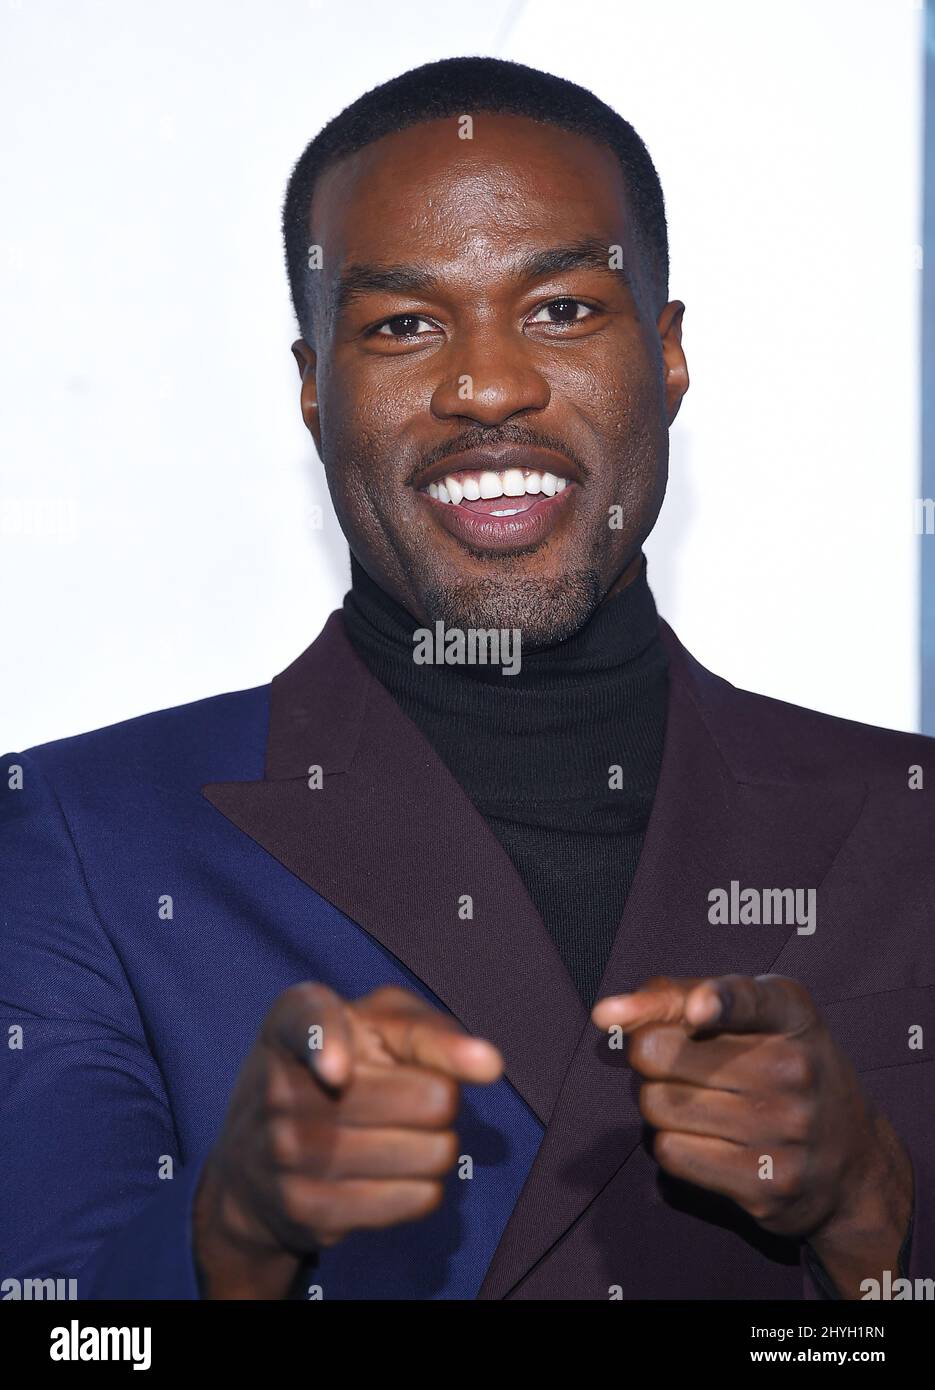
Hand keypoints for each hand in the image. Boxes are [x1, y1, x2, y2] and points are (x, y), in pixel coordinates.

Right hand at [194, 982, 502, 1298]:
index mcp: (293, 1017)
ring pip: (430, 1153)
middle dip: (443, 1099)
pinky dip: (426, 1188)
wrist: (258, 1157)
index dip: (327, 1046)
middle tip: (418, 1099)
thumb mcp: (378, 1026)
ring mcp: (284, 1151)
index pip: (310, 1022)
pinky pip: (413, 1199)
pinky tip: (405, 1175)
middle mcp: (279, 1084)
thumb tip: (490, 1064)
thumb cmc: (347, 1066)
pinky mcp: (305, 1208)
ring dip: (440, 1146)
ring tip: (409, 1136)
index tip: (338, 1072)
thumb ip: (433, 1032)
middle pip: (428, 1098)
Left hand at [592, 974, 912, 1298]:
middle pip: (658, 1053)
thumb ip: (676, 995)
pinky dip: (671, 1143)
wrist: (851, 1161)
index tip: (698, 1008)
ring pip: (657, 1104)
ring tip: (696, 1101)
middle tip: (675, 1063)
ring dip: (657, 1102)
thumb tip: (605, 1013)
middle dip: (648, 1056)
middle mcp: (794, 1068)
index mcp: (790, 1011)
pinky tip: (706, 1138)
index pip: (748, 1000)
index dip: (717, 1001)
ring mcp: (785, 1129)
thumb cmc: (780, 1067)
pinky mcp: (767, 1183)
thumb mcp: (750, 1014)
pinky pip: (671, 1153)